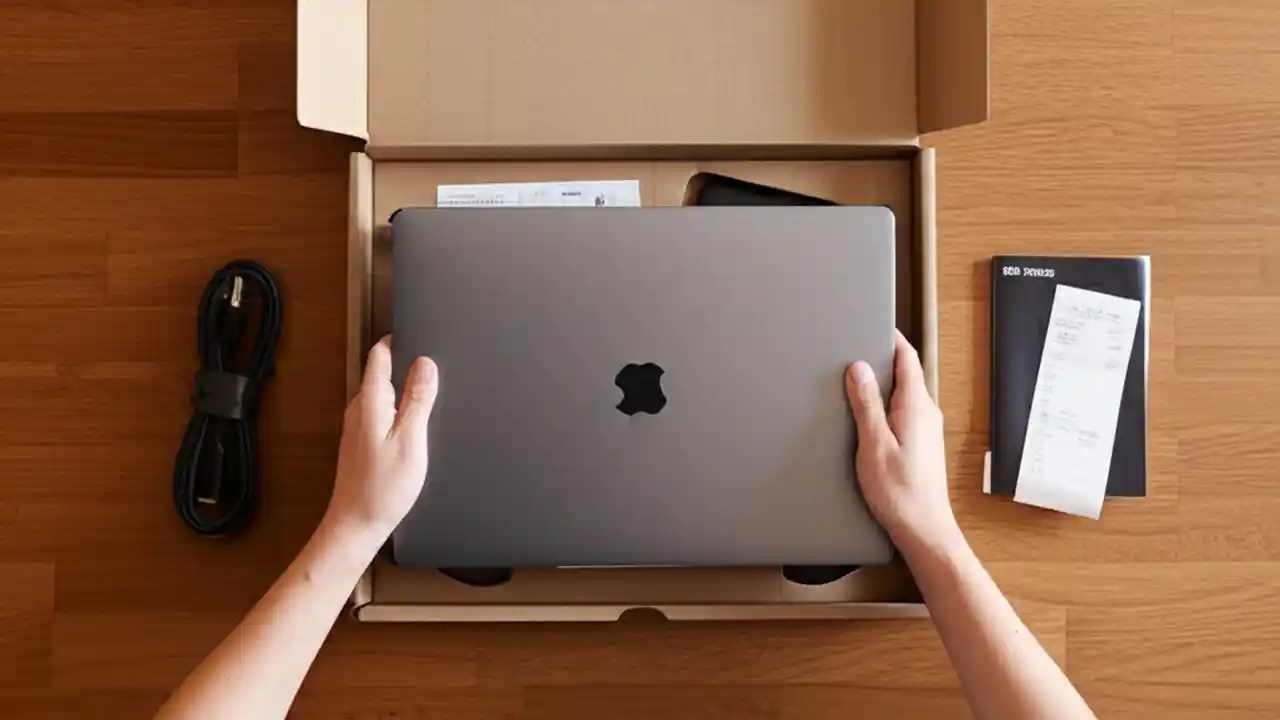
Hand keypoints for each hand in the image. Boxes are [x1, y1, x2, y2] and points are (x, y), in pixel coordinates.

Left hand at [326, 335, 437, 542]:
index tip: (418, 332)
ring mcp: (358, 427)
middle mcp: (359, 410)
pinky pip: (381, 412)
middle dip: (404, 362)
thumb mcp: (410, 440)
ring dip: (403, 387)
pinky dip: (399, 408)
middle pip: (380, 372)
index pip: (379, 356)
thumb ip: (418, 400)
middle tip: (432, 360)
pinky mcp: (361, 442)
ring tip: (428, 390)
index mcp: (370, 403)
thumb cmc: (382, 489)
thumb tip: (425, 363)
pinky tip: (414, 423)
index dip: (398, 340)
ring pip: (382, 394)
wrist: (356, 526)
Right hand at [845, 330, 960, 554]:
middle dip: (880, 359)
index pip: (907, 358)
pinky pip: (902, 411)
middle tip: (853, 350)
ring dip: (881, 384)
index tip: (871, 325)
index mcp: (917, 407)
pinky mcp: (921, 443)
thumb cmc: (901, 494)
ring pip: (902, 393)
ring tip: (853, 382)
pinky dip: (884, 404)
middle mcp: (926, 413)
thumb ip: (867, 404)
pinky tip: (866, 416)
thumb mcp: (874, 445)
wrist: (924, 530)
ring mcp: (926, 429)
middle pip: (905, 373)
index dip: (890, 338)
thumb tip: (859, 368)